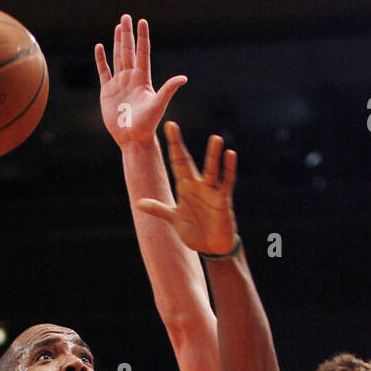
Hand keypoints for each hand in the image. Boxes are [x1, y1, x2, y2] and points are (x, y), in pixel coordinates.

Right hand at [95, 14, 185, 147]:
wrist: (133, 139)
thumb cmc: (147, 125)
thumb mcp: (158, 105)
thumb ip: (169, 89)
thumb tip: (184, 78)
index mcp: (143, 78)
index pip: (143, 52)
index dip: (142, 37)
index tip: (142, 21)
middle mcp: (131, 78)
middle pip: (128, 51)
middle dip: (127, 34)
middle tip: (126, 17)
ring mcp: (119, 83)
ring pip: (117, 57)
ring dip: (117, 42)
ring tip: (118, 27)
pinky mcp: (107, 92)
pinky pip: (103, 71)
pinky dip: (101, 59)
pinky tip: (100, 47)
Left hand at [137, 121, 237, 255]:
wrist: (211, 246)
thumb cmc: (194, 231)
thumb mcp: (174, 220)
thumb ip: (159, 209)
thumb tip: (139, 203)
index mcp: (184, 187)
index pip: (176, 162)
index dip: (171, 146)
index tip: (168, 127)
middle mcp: (197, 185)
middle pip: (186, 161)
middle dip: (178, 145)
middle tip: (171, 124)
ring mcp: (210, 191)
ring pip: (211, 169)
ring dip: (213, 155)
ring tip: (216, 139)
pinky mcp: (223, 199)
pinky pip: (227, 182)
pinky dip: (228, 169)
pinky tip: (230, 155)